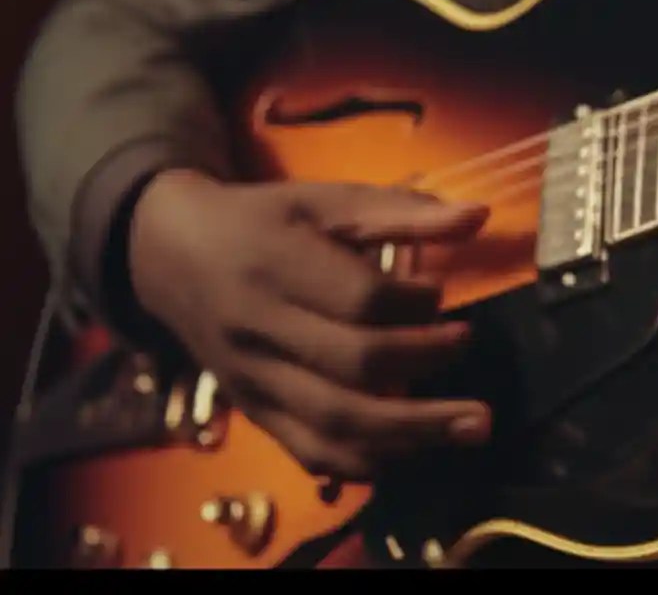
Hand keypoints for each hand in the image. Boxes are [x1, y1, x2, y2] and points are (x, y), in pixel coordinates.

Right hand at [127, 168, 491, 480]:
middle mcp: (261, 331)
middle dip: (427, 364)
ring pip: (337, 424)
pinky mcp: (256, 413)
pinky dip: (366, 463)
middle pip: (355, 368)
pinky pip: (312, 454)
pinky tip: (412, 455)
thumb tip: (480, 216)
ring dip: (414, 433)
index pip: (359, 300)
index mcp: (276, 266)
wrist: (171, 257)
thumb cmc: (263, 223)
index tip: (439, 294)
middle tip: (469, 347)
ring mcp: (255, 381)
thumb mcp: (326, 201)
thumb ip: (403, 212)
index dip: (414, 302)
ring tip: (473, 428)